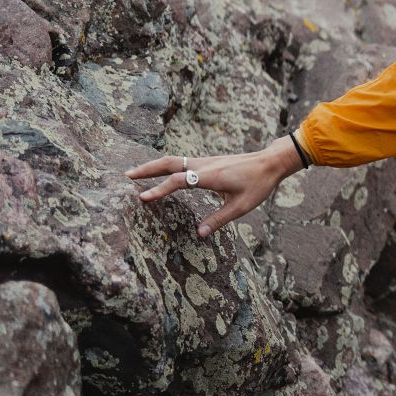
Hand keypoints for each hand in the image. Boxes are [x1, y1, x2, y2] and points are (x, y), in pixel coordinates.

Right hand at [125, 137, 305, 237]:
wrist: (270, 162)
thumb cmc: (258, 185)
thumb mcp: (241, 207)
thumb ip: (219, 220)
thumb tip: (199, 235)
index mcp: (210, 176)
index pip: (179, 182)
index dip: (159, 190)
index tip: (143, 198)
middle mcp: (204, 165)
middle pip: (169, 163)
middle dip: (147, 170)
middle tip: (126, 177)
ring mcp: (205, 161)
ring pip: (173, 160)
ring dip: (153, 166)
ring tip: (135, 174)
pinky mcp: (207, 161)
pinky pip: (181, 162)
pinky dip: (166, 166)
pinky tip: (159, 173)